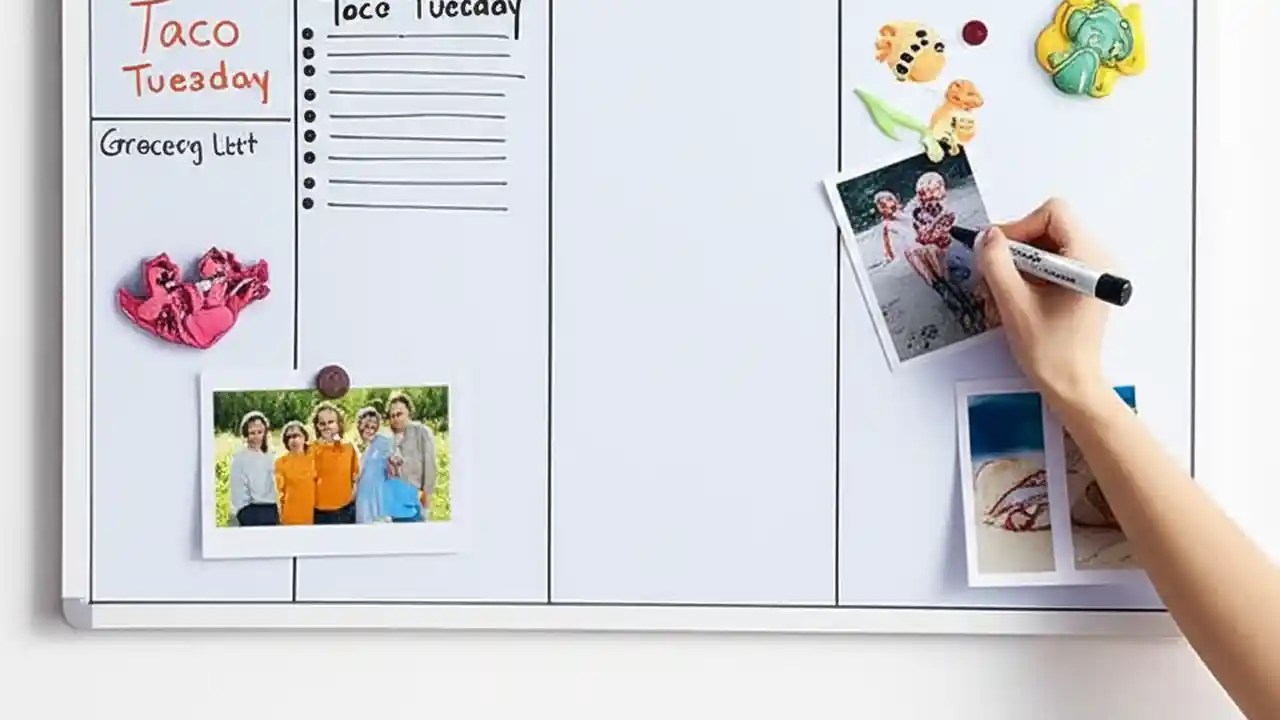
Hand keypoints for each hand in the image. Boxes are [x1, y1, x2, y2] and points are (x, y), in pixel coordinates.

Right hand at [978, 199, 1112, 412]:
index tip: (998, 250)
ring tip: (1003, 290)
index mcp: (1088, 259)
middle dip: (1016, 246)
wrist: (1072, 383)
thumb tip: (986, 236)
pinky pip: (1052, 262)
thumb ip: (996, 263)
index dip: (1019, 226)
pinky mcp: (1083, 282)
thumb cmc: (1051, 351)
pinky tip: (1017, 296)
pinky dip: (1030, 274)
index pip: (1053, 214)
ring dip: (1019, 262)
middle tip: (994, 271)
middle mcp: (1097, 259)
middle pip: (1049, 227)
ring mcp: (1092, 270)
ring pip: (1048, 244)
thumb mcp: (1014, 304)